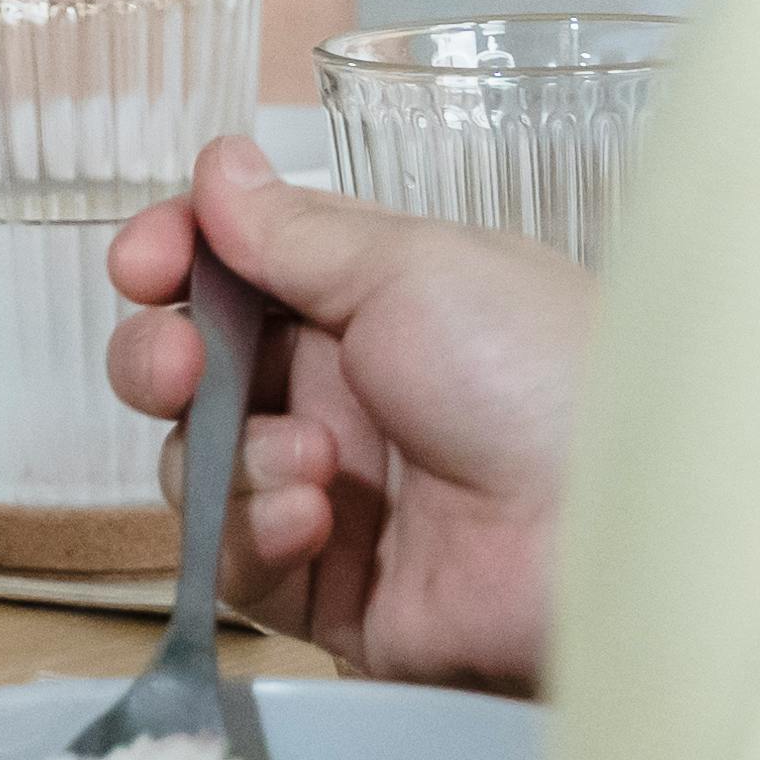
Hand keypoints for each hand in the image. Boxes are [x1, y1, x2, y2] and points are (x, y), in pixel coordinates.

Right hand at [109, 132, 582, 691]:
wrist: (615, 537)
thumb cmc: (539, 373)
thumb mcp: (414, 268)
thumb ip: (294, 232)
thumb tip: (215, 165)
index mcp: (371, 303)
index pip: (234, 270)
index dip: (175, 260)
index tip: (144, 262)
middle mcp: (345, 396)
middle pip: (193, 369)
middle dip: (161, 358)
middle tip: (178, 365)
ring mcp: (334, 497)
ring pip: (200, 466)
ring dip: (230, 454)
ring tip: (311, 465)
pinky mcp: (330, 594)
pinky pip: (237, 562)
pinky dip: (253, 533)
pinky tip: (311, 519)